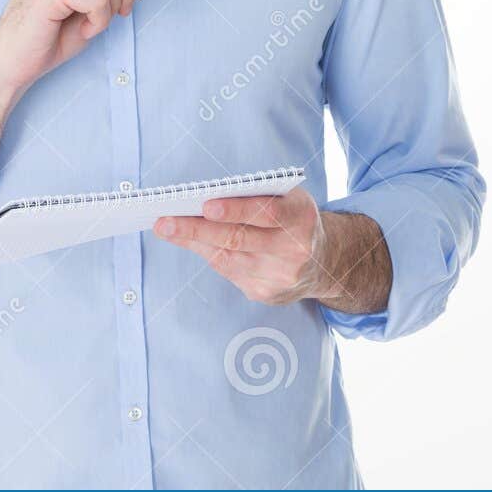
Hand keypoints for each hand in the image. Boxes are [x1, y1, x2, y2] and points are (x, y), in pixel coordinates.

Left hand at [155, 188, 390, 312]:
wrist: (326, 261)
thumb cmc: (294, 219)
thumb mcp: (288, 199)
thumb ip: (256, 197)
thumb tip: (203, 199)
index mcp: (301, 219)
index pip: (266, 213)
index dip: (236, 210)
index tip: (205, 205)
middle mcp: (293, 251)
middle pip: (239, 240)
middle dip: (197, 231)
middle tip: (165, 223)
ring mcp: (279, 277)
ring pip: (228, 259)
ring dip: (194, 242)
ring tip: (167, 228)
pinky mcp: (266, 294)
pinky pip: (229, 272)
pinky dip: (208, 254)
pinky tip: (189, 242)